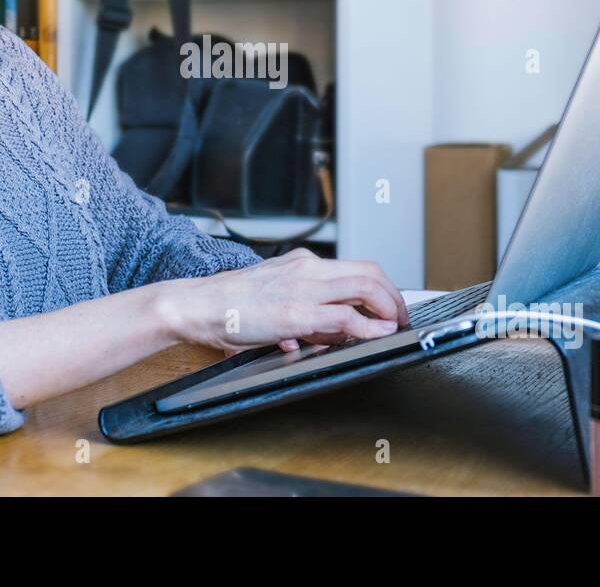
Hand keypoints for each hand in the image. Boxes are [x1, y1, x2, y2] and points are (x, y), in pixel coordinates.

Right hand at [159, 248, 408, 354]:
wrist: (198, 305)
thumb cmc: (228, 306)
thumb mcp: (272, 302)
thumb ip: (300, 315)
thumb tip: (318, 335)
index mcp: (302, 263)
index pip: (356, 267)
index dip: (382, 287)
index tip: (390, 306)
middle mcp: (308, 268)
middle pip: (370, 272)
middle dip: (394, 295)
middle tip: (401, 317)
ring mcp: (304, 288)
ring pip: (366, 287)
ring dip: (389, 308)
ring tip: (395, 326)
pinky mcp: (297, 312)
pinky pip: (345, 316)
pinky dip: (368, 327)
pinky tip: (376, 336)